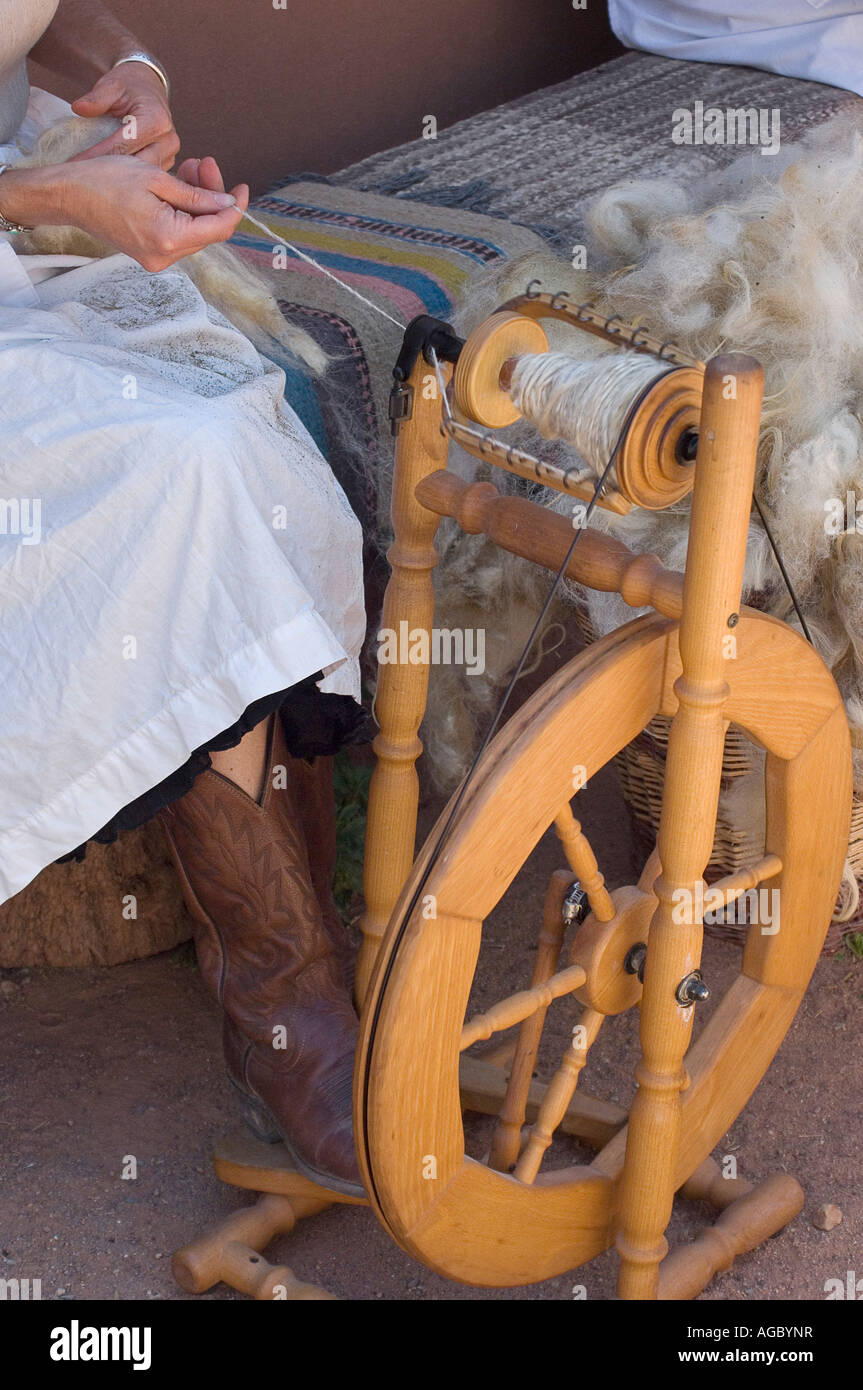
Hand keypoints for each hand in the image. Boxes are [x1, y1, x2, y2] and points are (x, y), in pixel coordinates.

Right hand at [50, 155, 248, 269]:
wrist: (69, 196)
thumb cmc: (105, 180)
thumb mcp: (156, 179)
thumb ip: (197, 196)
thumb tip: (228, 205)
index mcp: (167, 238)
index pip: (219, 228)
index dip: (234, 207)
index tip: (242, 187)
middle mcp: (164, 257)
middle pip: (208, 230)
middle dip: (213, 197)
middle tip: (204, 162)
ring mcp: (157, 259)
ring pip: (195, 232)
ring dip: (199, 202)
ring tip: (189, 168)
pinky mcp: (150, 254)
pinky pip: (179, 234)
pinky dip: (185, 211)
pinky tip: (179, 186)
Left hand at [70, 61, 178, 168]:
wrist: (150, 89)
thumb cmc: (130, 87)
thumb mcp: (112, 85)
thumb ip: (96, 97)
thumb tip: (78, 108)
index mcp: (155, 120)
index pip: (122, 146)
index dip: (96, 156)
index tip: (74, 165)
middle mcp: (168, 140)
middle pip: (134, 166)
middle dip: (108, 172)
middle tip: (81, 176)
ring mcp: (170, 154)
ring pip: (141, 175)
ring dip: (118, 178)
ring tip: (93, 179)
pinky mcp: (166, 162)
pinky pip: (146, 175)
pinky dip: (128, 177)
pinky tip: (109, 177)